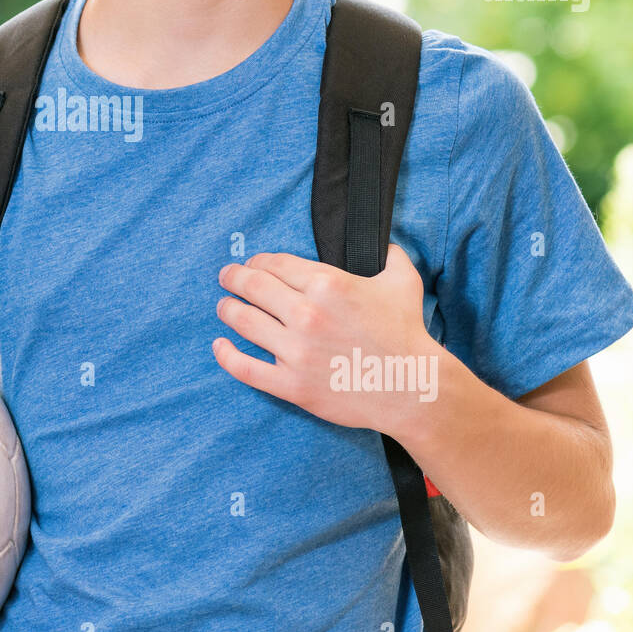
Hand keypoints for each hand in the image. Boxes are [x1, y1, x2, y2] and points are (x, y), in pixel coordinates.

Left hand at [213, 243, 441, 437]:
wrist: (413, 388)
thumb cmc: (407, 333)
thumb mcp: (403, 281)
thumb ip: (390, 255)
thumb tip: (384, 244)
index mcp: (328, 284)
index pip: (276, 264)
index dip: (257, 262)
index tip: (251, 264)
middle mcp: (306, 314)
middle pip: (253, 287)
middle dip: (234, 278)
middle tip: (226, 277)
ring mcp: (296, 351)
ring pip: (244, 322)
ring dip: (228, 310)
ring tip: (223, 306)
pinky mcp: (292, 384)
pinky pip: (246, 368)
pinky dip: (226, 355)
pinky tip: (219, 345)